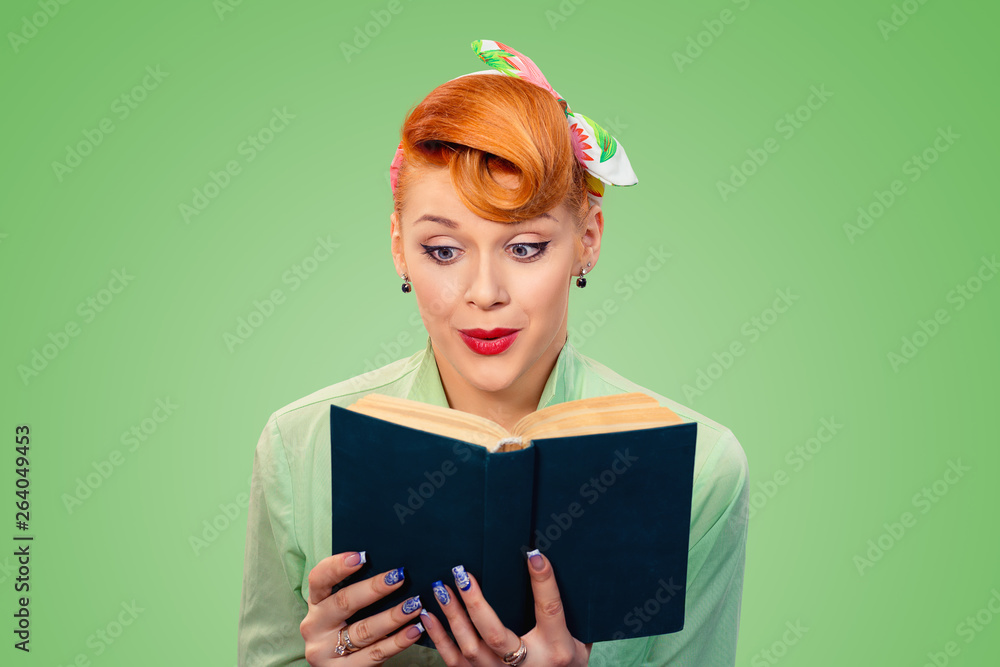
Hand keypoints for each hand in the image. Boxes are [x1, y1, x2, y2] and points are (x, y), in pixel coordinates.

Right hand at [300, 551, 425, 664]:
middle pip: (343, 602)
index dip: (337, 566)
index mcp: (316, 603)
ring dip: (392, 616)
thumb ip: (358, 589)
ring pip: (362, 630)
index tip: (362, 556)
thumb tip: (391, 567)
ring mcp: (324, 651)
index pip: (318, 579)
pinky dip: (397, 641)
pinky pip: (374, 654)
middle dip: (373, 588)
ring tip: (414, 605)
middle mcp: (314, 626)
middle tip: (399, 577)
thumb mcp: (344, 609)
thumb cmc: (348, 626)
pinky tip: (414, 630)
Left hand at [420, 550, 592, 665]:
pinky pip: (455, 662)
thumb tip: (549, 563)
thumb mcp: (581, 637)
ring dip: (453, 616)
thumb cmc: (570, 661)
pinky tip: (429, 616)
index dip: (542, 582)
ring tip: (441, 589)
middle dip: (475, 602)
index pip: (549, 610)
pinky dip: (439, 639)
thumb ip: (570, 608)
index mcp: (557, 649)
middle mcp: (530, 666)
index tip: (533, 555)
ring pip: (471, 648)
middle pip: (496, 635)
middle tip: (462, 574)